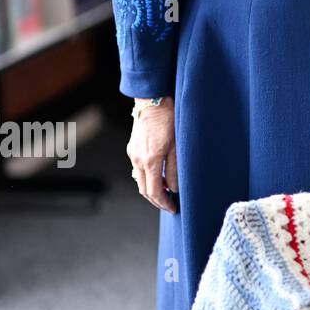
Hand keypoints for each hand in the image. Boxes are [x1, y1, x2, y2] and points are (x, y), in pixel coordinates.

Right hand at [127, 98, 177, 212]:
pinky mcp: (132, 148)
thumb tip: (174, 188)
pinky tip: (159, 176)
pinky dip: (147, 177)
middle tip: (170, 205)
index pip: (154, 191)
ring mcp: (133, 154)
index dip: (164, 203)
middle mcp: (137, 160)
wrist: (153, 101)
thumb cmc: (169, 119)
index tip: (173, 208)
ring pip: (140, 180)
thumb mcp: (178, 145)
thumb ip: (175, 169)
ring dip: (151, 189)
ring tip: (166, 193)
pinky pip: (138, 169)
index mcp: (150, 160)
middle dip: (157, 200)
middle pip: (144, 189)